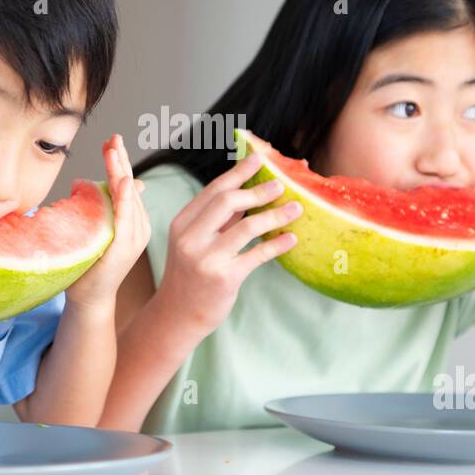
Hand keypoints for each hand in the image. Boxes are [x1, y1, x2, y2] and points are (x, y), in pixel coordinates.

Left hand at [65, 134, 151, 310]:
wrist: (90, 298)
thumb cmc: (91, 264)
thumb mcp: (100, 228)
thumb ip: (106, 205)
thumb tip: (116, 180)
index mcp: (133, 220)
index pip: (126, 184)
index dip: (120, 161)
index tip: (112, 141)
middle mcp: (139, 226)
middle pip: (129, 186)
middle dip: (120, 161)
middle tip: (112, 139)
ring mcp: (134, 237)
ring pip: (128, 198)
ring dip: (121, 173)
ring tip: (114, 152)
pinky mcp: (124, 248)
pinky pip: (126, 219)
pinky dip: (124, 200)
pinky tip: (123, 183)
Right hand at [156, 150, 300, 336]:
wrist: (178, 316)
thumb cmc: (190, 276)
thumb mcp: (194, 243)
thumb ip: (218, 220)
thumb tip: (250, 193)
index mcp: (182, 223)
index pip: (214, 190)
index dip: (239, 172)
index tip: (260, 158)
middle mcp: (191, 238)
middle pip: (228, 201)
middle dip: (259, 190)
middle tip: (281, 186)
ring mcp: (206, 258)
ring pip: (247, 227)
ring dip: (275, 214)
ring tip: (296, 209)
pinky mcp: (224, 278)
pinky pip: (257, 255)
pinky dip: (277, 244)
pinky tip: (291, 239)